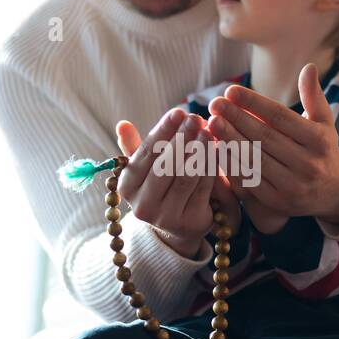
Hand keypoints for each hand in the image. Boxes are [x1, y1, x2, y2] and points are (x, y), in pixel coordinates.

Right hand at [114, 109, 226, 256]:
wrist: (178, 226)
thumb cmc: (161, 187)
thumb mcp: (145, 169)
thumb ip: (136, 146)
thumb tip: (122, 124)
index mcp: (127, 187)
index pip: (146, 153)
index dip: (163, 130)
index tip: (178, 111)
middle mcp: (142, 205)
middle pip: (164, 166)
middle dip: (182, 139)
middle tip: (196, 118)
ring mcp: (166, 217)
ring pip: (185, 177)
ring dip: (198, 151)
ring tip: (208, 132)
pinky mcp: (190, 223)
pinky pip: (203, 189)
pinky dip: (210, 167)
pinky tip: (217, 150)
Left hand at [207, 62, 338, 227]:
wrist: (335, 193)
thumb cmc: (322, 149)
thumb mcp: (324, 122)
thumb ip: (313, 96)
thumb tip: (309, 66)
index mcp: (319, 140)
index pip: (280, 117)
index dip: (254, 103)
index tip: (231, 90)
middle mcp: (308, 164)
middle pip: (264, 137)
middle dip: (236, 119)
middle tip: (214, 104)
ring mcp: (294, 185)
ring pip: (255, 160)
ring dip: (230, 141)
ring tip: (211, 123)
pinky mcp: (279, 202)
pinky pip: (250, 182)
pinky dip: (232, 165)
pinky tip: (216, 149)